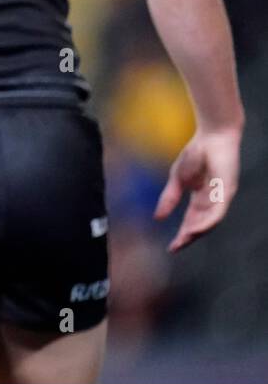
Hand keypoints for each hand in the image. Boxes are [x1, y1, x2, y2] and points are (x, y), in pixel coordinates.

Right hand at [153, 126, 240, 251]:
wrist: (211, 135)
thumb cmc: (196, 153)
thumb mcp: (177, 179)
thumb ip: (169, 198)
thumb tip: (157, 217)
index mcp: (201, 198)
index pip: (192, 221)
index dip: (182, 234)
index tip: (171, 247)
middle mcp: (212, 201)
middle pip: (201, 224)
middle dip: (188, 237)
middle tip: (175, 248)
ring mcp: (221, 197)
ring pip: (210, 221)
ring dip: (197, 232)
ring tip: (184, 240)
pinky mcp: (227, 191)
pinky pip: (218, 211)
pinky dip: (207, 221)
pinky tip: (196, 228)